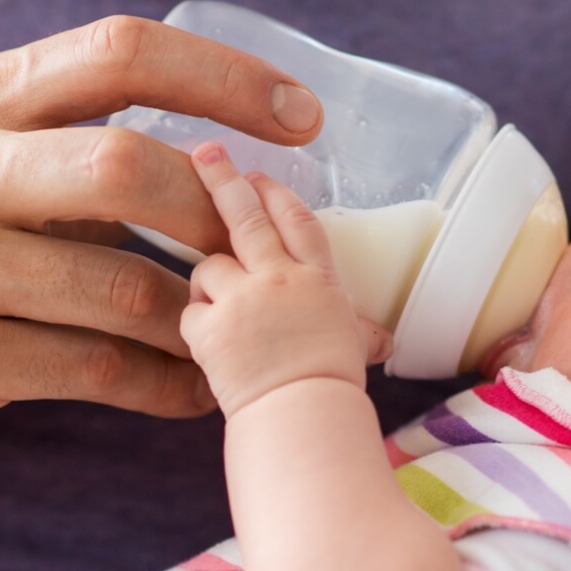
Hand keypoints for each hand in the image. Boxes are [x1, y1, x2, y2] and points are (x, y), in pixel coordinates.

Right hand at [0, 17, 326, 465]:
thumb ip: (57, 143)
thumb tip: (215, 150)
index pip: (117, 54)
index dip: (224, 77)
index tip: (301, 118)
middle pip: (126, 169)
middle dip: (214, 214)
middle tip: (261, 248)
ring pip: (126, 290)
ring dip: (203, 319)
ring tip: (239, 332)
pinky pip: (99, 373)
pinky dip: (165, 386)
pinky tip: (191, 391)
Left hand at [179, 142, 389, 414]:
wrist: (303, 417)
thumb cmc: (334, 389)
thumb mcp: (352, 348)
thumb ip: (356, 333)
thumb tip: (381, 341)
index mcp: (318, 278)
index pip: (297, 219)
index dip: (277, 193)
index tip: (259, 174)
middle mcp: (278, 278)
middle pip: (245, 217)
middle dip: (223, 179)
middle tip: (205, 153)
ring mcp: (240, 300)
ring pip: (208, 266)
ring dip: (209, 279)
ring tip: (221, 305)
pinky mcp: (208, 328)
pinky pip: (190, 313)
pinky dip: (196, 325)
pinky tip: (210, 344)